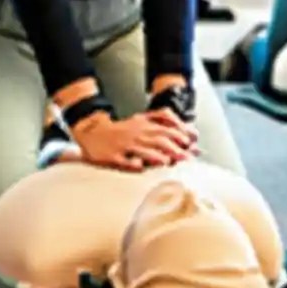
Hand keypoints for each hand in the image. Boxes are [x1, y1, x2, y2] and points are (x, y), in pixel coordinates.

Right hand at [70, 110, 195, 171]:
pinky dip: (132, 164)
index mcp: (145, 125)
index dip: (182, 136)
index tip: (193, 144)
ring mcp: (124, 145)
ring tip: (167, 162)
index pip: (167, 129)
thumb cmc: (124, 129)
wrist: (93, 131)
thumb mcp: (143, 120)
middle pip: (158, 140)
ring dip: (156, 156)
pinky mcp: (112, 156)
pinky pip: (123, 160)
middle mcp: (136, 134)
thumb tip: (191, 131)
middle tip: (187, 158)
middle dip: (174, 149)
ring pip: (142, 150)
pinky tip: (140, 167)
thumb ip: (165, 121)